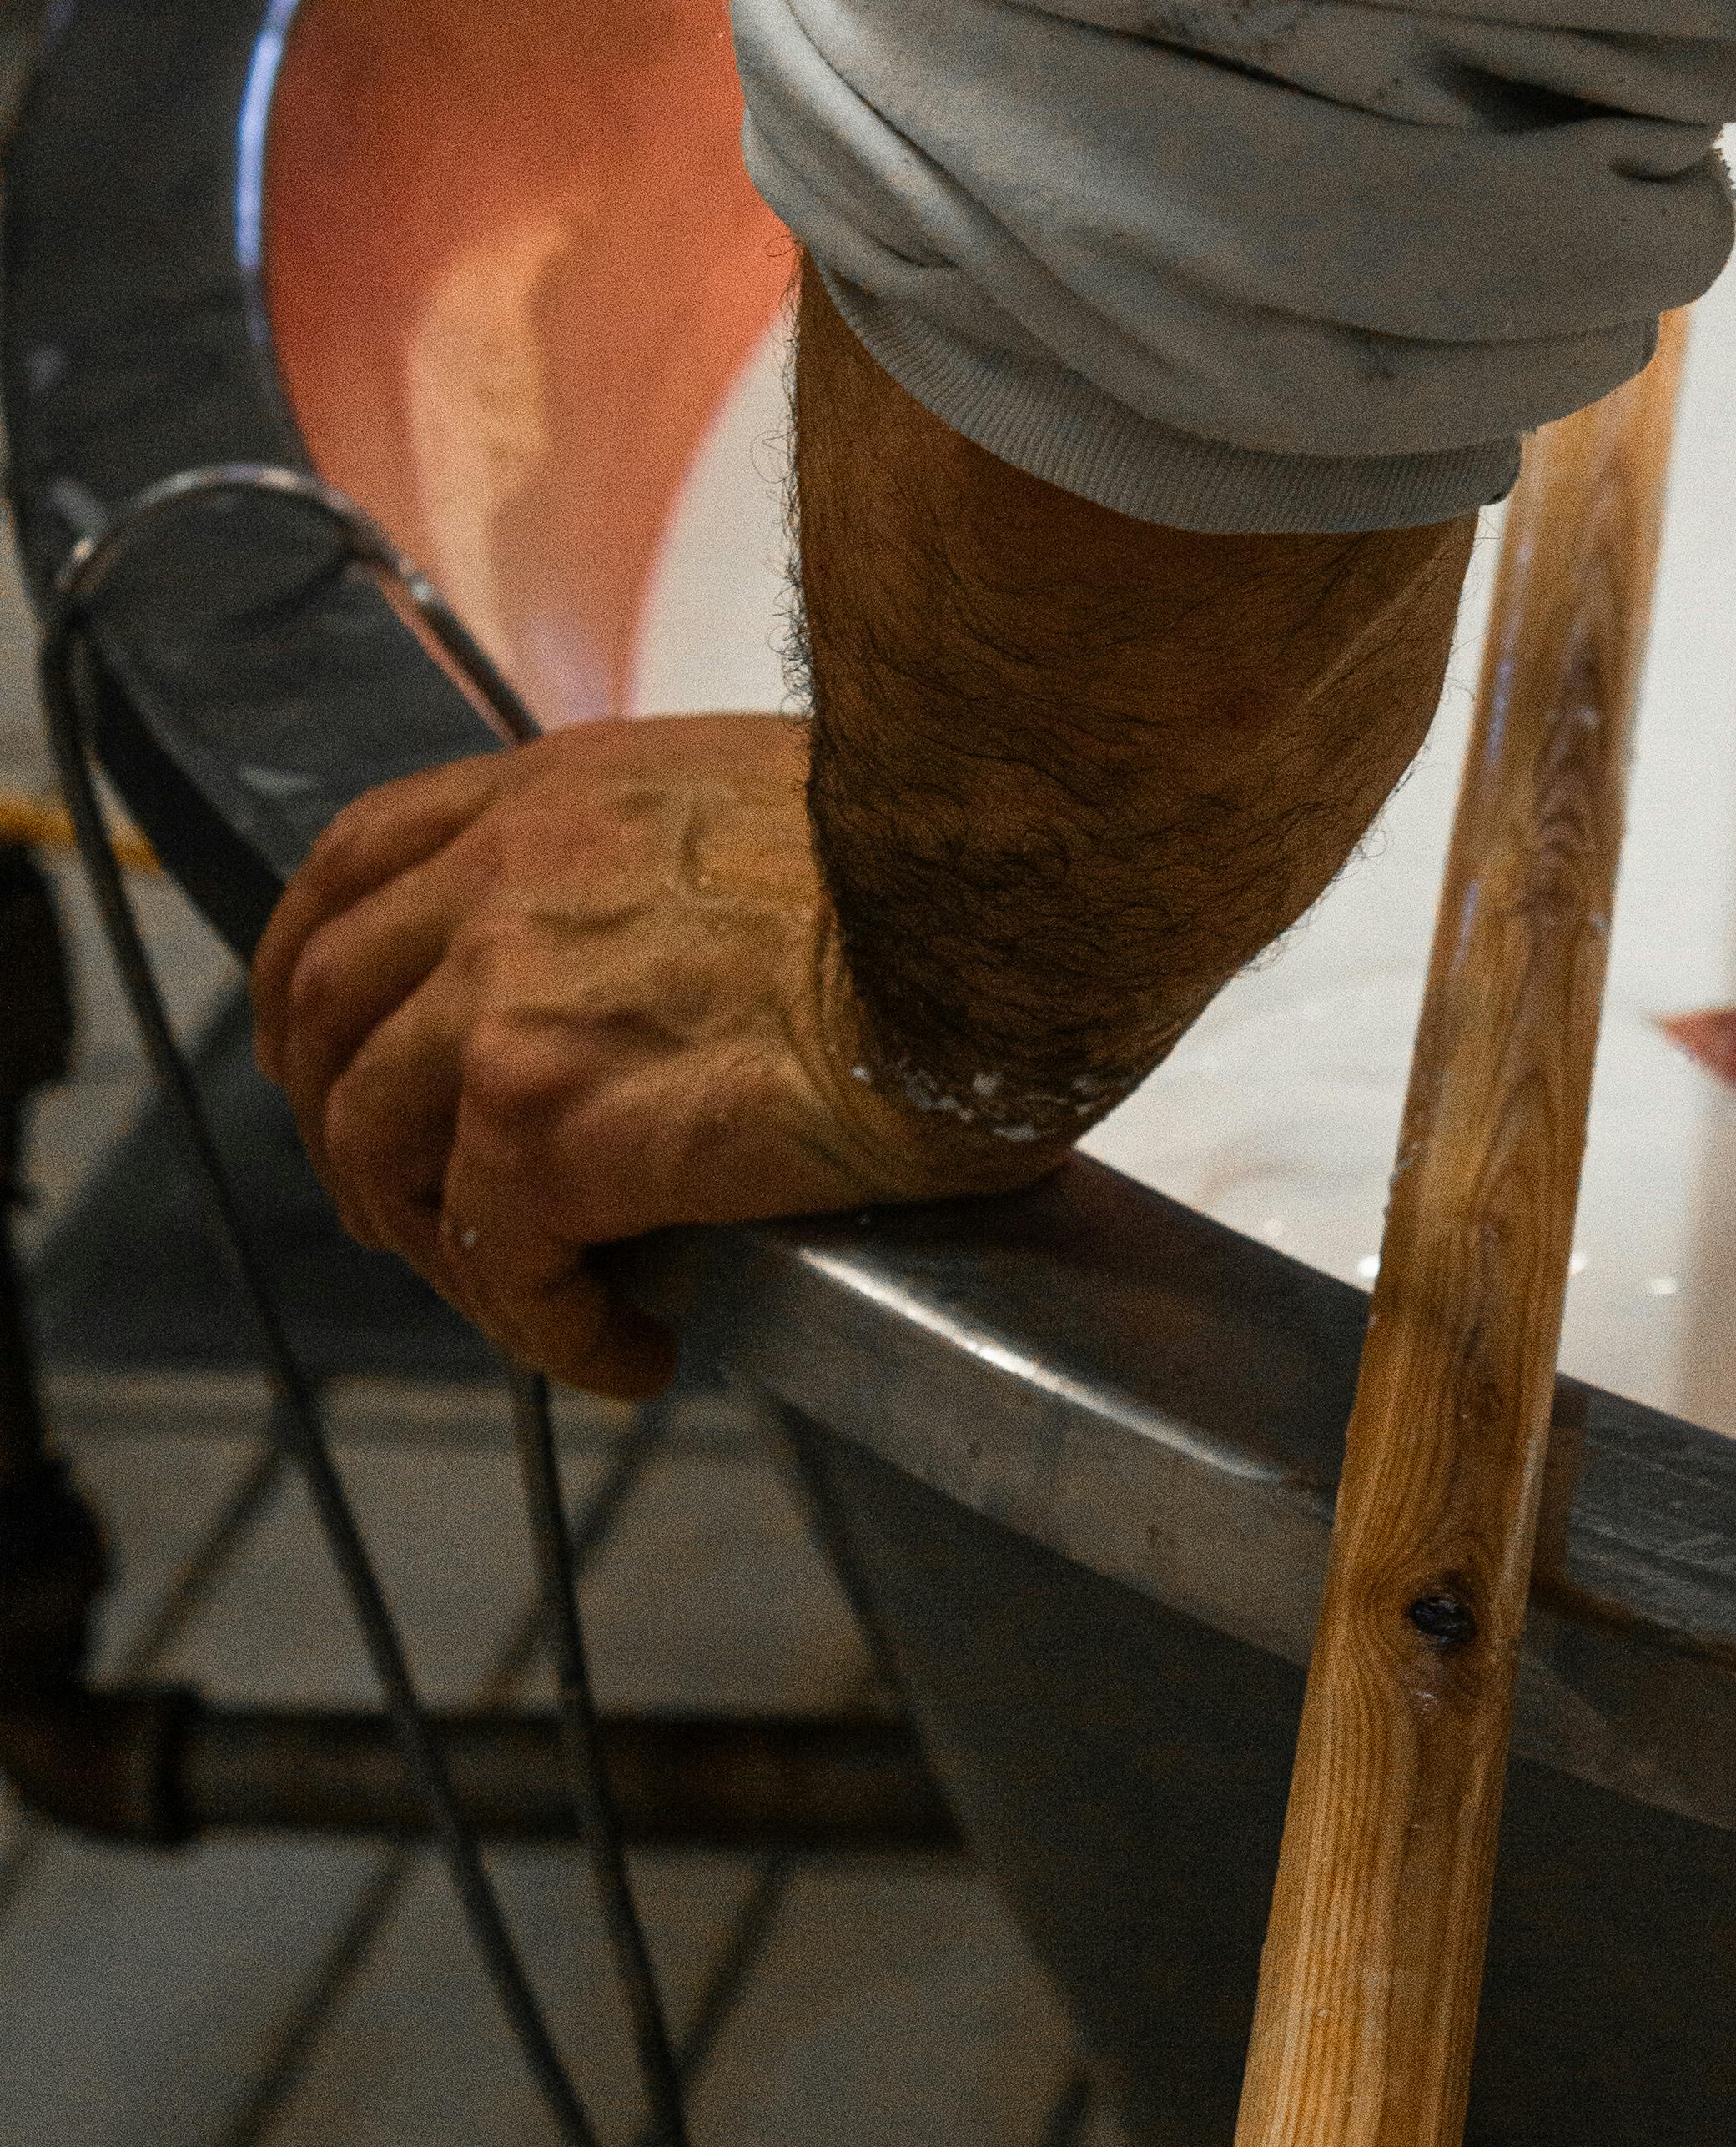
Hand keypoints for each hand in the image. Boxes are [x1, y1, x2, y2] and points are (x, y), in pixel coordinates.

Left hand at [249, 713, 1044, 1401]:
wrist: (1004, 916)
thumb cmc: (959, 866)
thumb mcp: (774, 801)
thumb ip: (682, 856)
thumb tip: (703, 943)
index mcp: (557, 791)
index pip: (357, 865)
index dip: (320, 974)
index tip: (339, 1050)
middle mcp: (503, 879)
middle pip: (325, 1011)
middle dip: (344, 1129)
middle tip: (418, 1213)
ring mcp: (507, 1001)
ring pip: (378, 1150)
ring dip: (439, 1245)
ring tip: (538, 1299)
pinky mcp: (553, 1124)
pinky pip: (501, 1265)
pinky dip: (552, 1333)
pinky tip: (633, 1354)